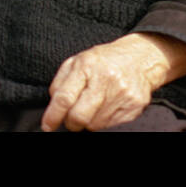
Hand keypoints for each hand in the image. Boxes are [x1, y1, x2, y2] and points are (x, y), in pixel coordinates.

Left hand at [40, 32, 185, 131]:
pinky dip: (103, 121)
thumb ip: (60, 82)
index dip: (53, 116)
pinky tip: (105, 108)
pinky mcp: (134, 107)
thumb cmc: (102, 61)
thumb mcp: (76, 62)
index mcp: (86, 66)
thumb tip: (53, 105)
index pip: (65, 97)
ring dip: (88, 121)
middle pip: (79, 116)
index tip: (47, 126)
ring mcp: (122, 94)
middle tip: (71, 119)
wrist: (138, 60)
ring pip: (94, 124)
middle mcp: (105, 80)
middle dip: (71, 123)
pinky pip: (111, 126)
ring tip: (92, 107)